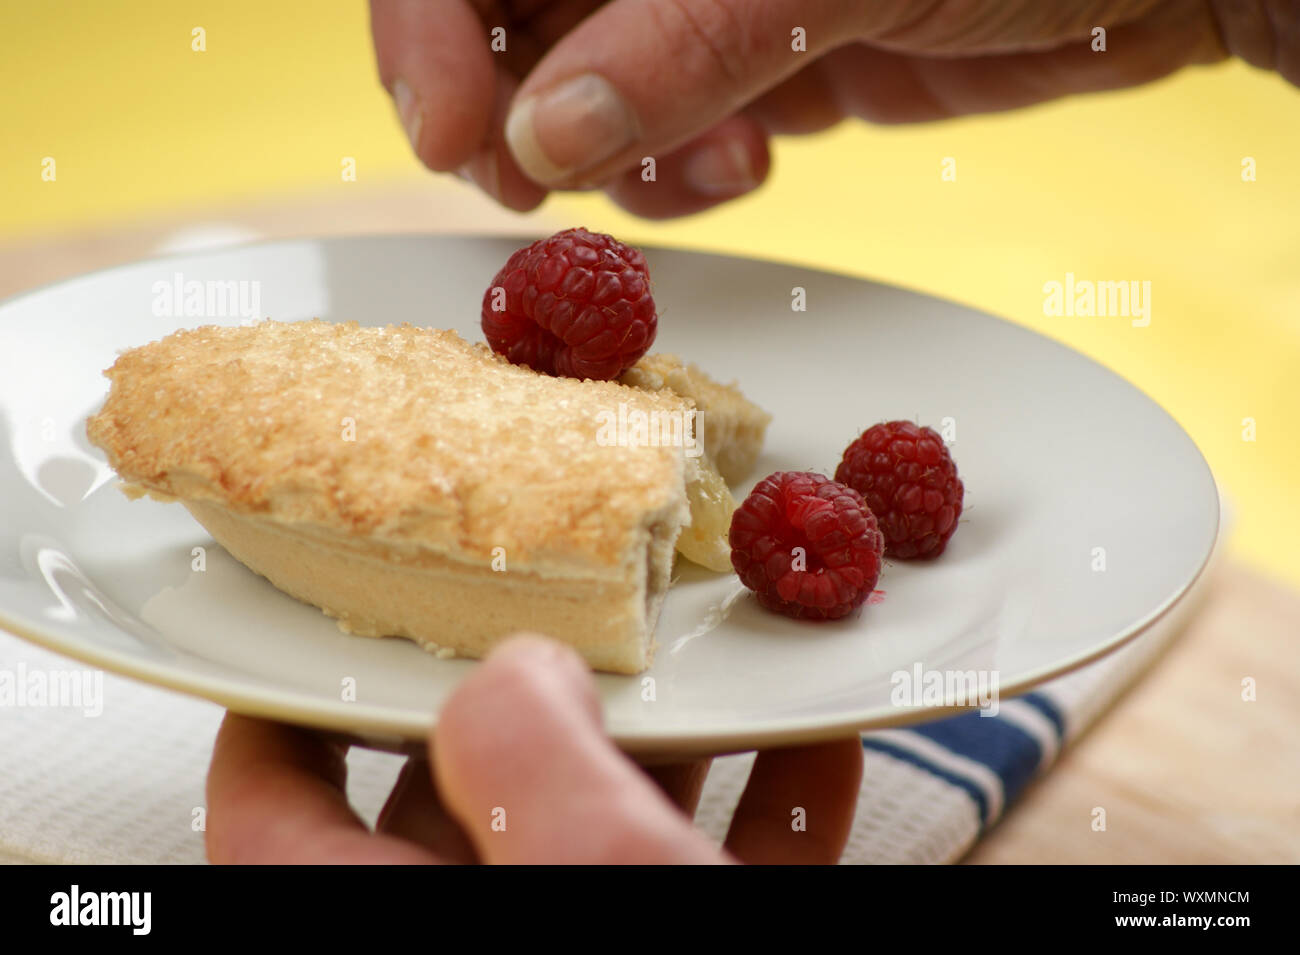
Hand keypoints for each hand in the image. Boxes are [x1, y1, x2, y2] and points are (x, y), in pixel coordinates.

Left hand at [205, 635, 862, 862]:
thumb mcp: (598, 878)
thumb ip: (527, 754)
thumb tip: (518, 670)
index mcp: (401, 939)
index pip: (271, 817)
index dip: (280, 717)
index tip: (315, 647)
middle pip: (462, 808)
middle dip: (524, 710)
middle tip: (556, 628)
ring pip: (599, 839)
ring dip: (665, 756)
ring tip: (702, 681)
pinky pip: (711, 880)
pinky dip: (761, 818)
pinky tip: (807, 760)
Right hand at [368, 0, 1289, 218]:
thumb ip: (684, 40)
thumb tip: (539, 135)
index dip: (427, 26)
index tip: (450, 135)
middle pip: (501, 15)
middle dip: (507, 112)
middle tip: (539, 193)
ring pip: (573, 86)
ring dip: (602, 158)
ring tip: (698, 178)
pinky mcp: (750, 59)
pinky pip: (657, 129)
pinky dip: (670, 174)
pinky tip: (735, 173)